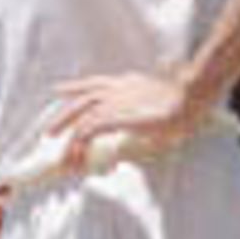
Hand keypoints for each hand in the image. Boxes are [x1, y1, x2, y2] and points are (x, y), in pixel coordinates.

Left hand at [48, 70, 204, 173]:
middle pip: (80, 100)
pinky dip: (81, 144)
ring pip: (81, 117)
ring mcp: (115, 101)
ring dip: (70, 137)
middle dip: (63, 117)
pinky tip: (79, 155)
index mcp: (126, 82)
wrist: (191, 99)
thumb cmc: (184, 103)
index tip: (57, 90)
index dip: (73, 87)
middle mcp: (116, 89)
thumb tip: (148, 122)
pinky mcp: (116, 115)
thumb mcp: (160, 106)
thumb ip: (147, 110)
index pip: (93, 83)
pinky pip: (88, 130)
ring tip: (63, 154)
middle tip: (49, 132)